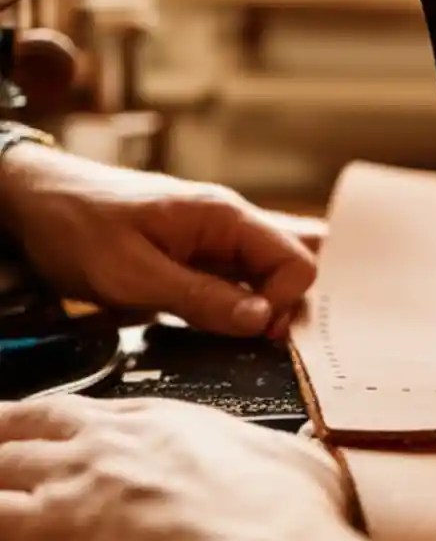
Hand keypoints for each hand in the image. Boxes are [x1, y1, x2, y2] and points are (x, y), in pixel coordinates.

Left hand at [0, 145, 316, 336]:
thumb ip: (201, 298)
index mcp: (226, 216)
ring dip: (264, 308)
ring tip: (240, 335)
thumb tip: (262, 321)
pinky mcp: (199, 256)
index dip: (283, 303)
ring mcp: (217, 240)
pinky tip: (225, 324)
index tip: (252, 332)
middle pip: (293, 267)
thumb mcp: (133, 273)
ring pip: (270, 275)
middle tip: (254, 339)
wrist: (32, 200)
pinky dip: (241, 305)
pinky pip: (240, 281)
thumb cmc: (76, 226)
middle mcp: (232, 224)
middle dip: (285, 306)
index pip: (297, 262)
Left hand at [0, 396, 399, 540]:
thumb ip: (265, 454)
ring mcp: (71, 487)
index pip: (63, 409)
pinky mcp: (50, 536)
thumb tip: (296, 458)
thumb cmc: (286, 513)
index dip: (28, 420)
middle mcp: (104, 444)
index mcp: (156, 420)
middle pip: (13, 433)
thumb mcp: (290, 459)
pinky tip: (4, 540)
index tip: (16, 429)